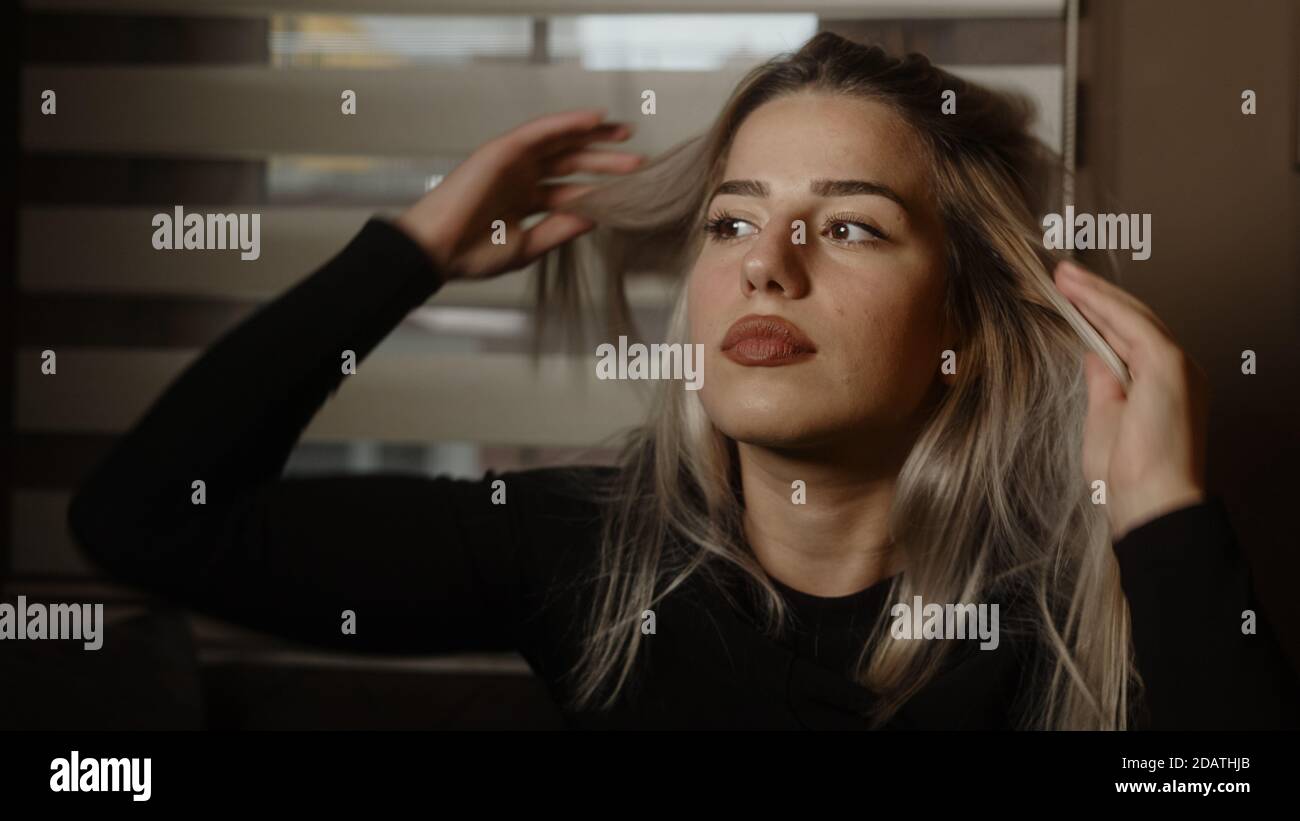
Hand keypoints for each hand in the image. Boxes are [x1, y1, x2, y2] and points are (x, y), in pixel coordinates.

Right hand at [395, 108, 644, 282]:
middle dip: (605, 160)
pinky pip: (541, 131)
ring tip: (625, 134)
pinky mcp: (502, 149)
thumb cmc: (475, 255)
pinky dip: (568, 123)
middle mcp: (522, 178)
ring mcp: (512, 162)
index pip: (572, 190)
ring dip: (593, 136)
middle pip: (572, 164)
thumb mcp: (529, 245)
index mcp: (527, 202)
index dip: (601, 189)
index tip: (633, 192)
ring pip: (561, 143)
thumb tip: (596, 216)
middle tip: (639, 162)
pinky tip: (595, 121)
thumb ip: (561, 228)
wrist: (438, 251)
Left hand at [1052, 260, 1209, 540]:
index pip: (1128, 338)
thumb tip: (1093, 352)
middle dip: (1095, 296)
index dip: (1098, 315)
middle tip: (1062, 275)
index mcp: (1162, 385)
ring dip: (1095, 292)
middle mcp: (1176, 370)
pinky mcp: (1167, 364)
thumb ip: (1103, 381)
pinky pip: (1131, 323)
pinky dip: (1103, 304)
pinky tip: (1078, 290)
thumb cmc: (1127, 475)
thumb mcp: (1105, 416)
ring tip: (1063, 274)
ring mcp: (1176, 365)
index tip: (1068, 297)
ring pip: (1132, 315)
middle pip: (1132, 320)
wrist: (1149, 502)